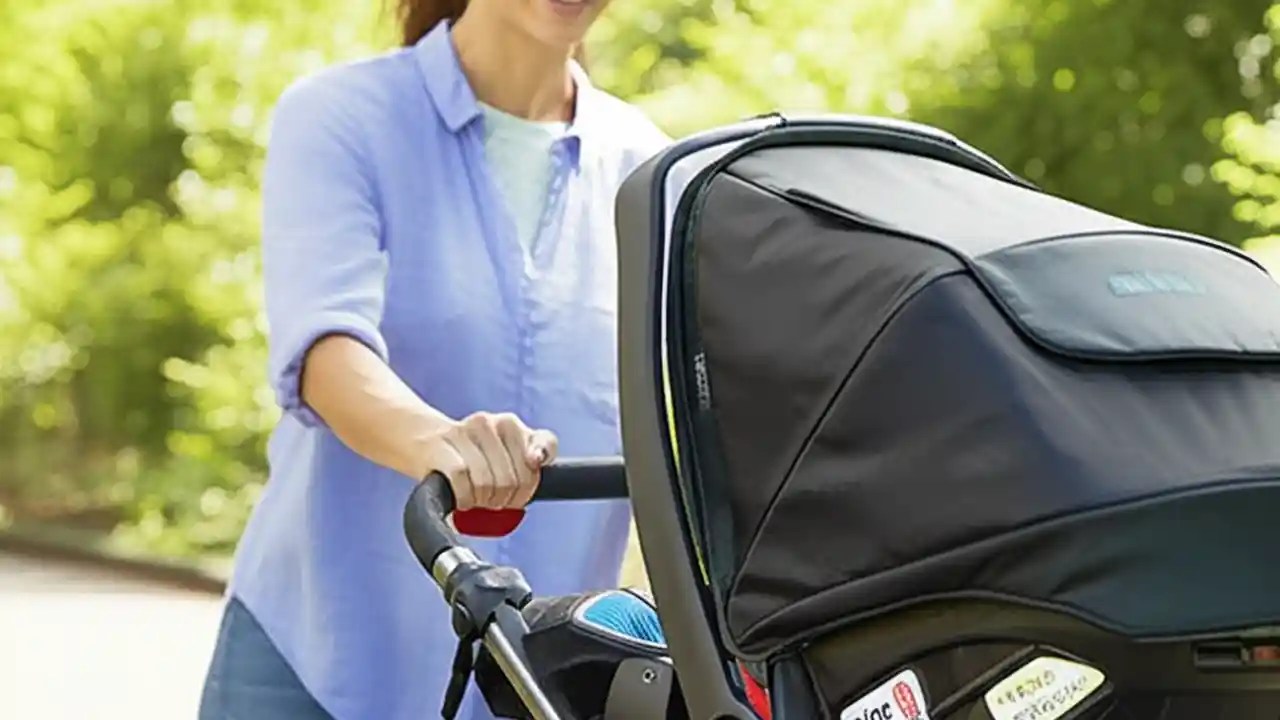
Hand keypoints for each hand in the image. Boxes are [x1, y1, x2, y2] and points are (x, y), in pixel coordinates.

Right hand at [420, 412, 557, 510]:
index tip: (523, 491)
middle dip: (506, 500)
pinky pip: (463, 481)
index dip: (536, 479)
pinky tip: (462, 499)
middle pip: (516, 478)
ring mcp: (466, 432)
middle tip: (493, 502)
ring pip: (489, 482)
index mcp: (512, 425)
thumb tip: (533, 469)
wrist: (423, 439)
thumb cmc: (469, 455)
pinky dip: (465, 498)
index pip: (546, 444)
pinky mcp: (442, 446)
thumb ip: (527, 467)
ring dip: (483, 501)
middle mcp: (492, 423)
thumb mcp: (504, 459)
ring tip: (476, 499)